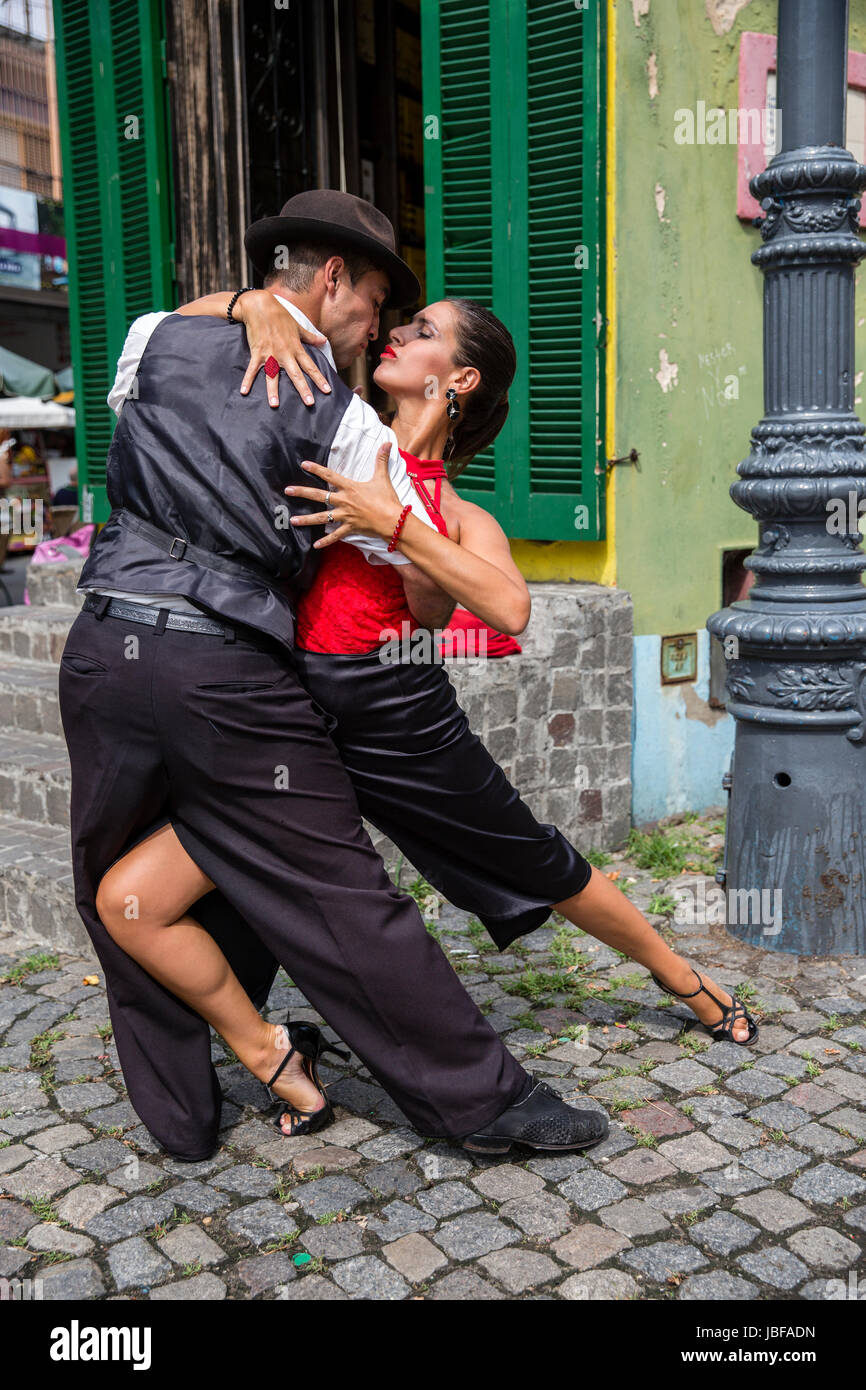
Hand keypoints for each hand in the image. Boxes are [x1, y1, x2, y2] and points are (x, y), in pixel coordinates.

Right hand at [234, 290, 332, 406]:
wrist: (260, 305)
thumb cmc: (280, 315)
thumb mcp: (297, 326)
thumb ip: (310, 337)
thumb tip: (324, 340)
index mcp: (296, 348)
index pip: (311, 366)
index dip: (319, 378)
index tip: (327, 390)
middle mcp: (285, 353)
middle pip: (296, 374)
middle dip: (303, 389)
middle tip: (310, 403)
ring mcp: (271, 354)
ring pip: (273, 375)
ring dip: (273, 390)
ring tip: (274, 405)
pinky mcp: (257, 352)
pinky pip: (252, 369)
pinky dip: (247, 380)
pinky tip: (244, 392)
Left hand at [284, 443, 404, 548]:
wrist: (393, 520)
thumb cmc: (388, 499)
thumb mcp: (382, 478)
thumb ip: (381, 460)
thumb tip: (387, 443)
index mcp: (350, 487)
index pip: (329, 475)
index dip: (316, 469)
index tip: (303, 464)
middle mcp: (344, 501)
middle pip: (319, 495)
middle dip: (302, 492)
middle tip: (288, 491)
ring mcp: (345, 516)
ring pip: (321, 517)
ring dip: (306, 520)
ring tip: (292, 520)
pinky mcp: (350, 528)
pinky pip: (335, 536)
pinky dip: (326, 541)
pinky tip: (315, 545)